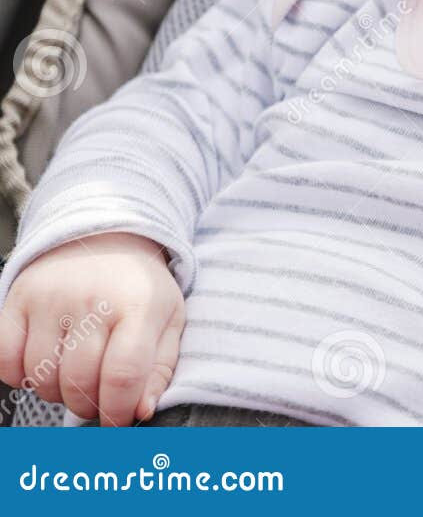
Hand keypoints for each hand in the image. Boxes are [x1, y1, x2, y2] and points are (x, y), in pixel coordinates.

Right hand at [0, 232, 184, 425]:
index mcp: (139, 305)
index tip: (118, 422)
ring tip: (74, 380)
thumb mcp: (169, 320)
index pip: (123, 373)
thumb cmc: (140, 288)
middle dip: (89, 405)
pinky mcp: (18, 299)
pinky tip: (44, 367)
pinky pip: (7, 361)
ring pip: (42, 376)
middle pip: (79, 381)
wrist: (106, 238)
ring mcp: (51, 298)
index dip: (117, 410)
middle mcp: (93, 300)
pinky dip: (20, 377)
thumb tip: (142, 411)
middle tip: (98, 401)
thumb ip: (161, 368)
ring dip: (57, 393)